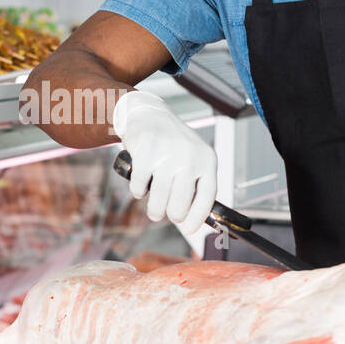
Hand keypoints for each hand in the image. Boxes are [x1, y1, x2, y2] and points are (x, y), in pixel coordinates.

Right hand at [112, 89, 217, 234]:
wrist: (149, 114)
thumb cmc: (172, 144)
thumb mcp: (193, 159)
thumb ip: (195, 185)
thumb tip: (192, 220)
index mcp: (207, 160)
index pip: (206, 198)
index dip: (196, 218)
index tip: (187, 229)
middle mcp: (190, 157)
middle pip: (179, 206)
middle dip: (170, 215)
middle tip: (165, 213)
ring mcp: (167, 155)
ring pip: (158, 202)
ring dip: (153, 210)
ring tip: (153, 208)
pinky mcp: (145, 153)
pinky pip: (138, 189)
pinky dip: (137, 191)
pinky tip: (141, 183)